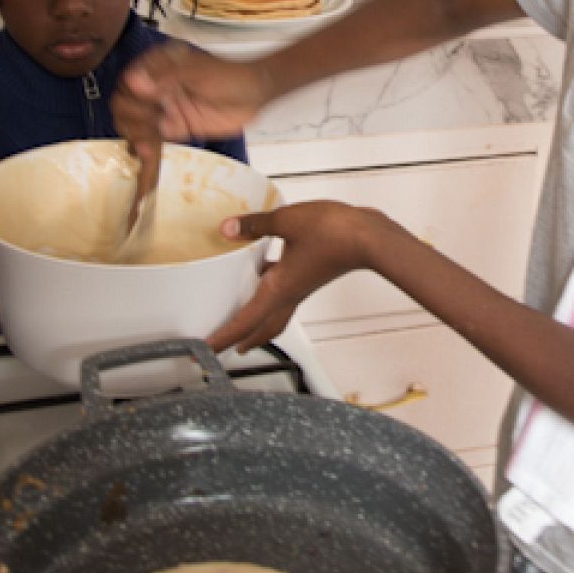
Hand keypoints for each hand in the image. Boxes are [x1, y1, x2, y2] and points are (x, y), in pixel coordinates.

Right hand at [117, 45, 271, 149]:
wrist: (255, 95)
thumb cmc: (229, 76)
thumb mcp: (197, 73)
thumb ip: (166, 78)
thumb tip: (133, 81)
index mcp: (158, 67)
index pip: (128, 81)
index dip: (129, 94)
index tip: (141, 100)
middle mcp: (157, 88)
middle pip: (126, 103)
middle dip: (130, 115)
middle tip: (145, 123)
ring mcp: (165, 108)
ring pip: (135, 122)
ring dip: (135, 133)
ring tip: (144, 143)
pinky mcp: (176, 127)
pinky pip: (153, 137)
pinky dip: (146, 144)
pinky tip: (146, 152)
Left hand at [207, 202, 394, 352]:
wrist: (370, 236)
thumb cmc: (334, 233)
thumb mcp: (286, 221)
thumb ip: (255, 225)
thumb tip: (229, 229)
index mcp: (278, 290)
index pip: (244, 323)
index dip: (223, 338)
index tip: (204, 350)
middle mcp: (290, 294)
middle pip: (265, 328)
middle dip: (246, 340)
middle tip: (229, 347)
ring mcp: (303, 285)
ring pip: (277, 312)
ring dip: (260, 320)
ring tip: (245, 316)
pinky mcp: (312, 274)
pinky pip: (286, 291)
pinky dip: (272, 290)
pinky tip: (266, 269)